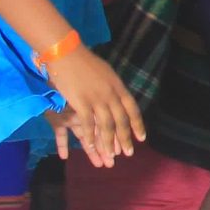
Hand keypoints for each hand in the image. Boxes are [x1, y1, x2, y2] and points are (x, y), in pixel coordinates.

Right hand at [45, 44, 142, 164]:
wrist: (67, 54)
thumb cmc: (85, 62)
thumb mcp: (106, 73)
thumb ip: (113, 87)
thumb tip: (118, 96)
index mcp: (119, 87)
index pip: (133, 109)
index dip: (138, 124)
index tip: (142, 138)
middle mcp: (111, 95)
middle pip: (121, 120)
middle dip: (125, 138)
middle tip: (129, 153)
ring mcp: (97, 99)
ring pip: (107, 126)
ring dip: (109, 143)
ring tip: (111, 156)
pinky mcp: (81, 103)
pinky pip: (88, 124)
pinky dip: (90, 137)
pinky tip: (91, 146)